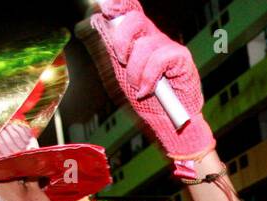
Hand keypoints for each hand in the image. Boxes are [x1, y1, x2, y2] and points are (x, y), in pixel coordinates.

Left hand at [92, 0, 214, 159]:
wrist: (167, 124)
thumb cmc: (145, 99)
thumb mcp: (118, 73)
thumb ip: (106, 49)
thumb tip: (85, 25)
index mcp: (138, 37)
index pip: (129, 9)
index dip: (119, 4)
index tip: (106, 8)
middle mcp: (153, 37)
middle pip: (135, 19)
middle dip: (122, 39)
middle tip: (121, 60)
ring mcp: (168, 47)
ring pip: (145, 44)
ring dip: (135, 70)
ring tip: (136, 88)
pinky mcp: (181, 59)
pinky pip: (160, 58)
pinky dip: (148, 77)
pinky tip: (147, 90)